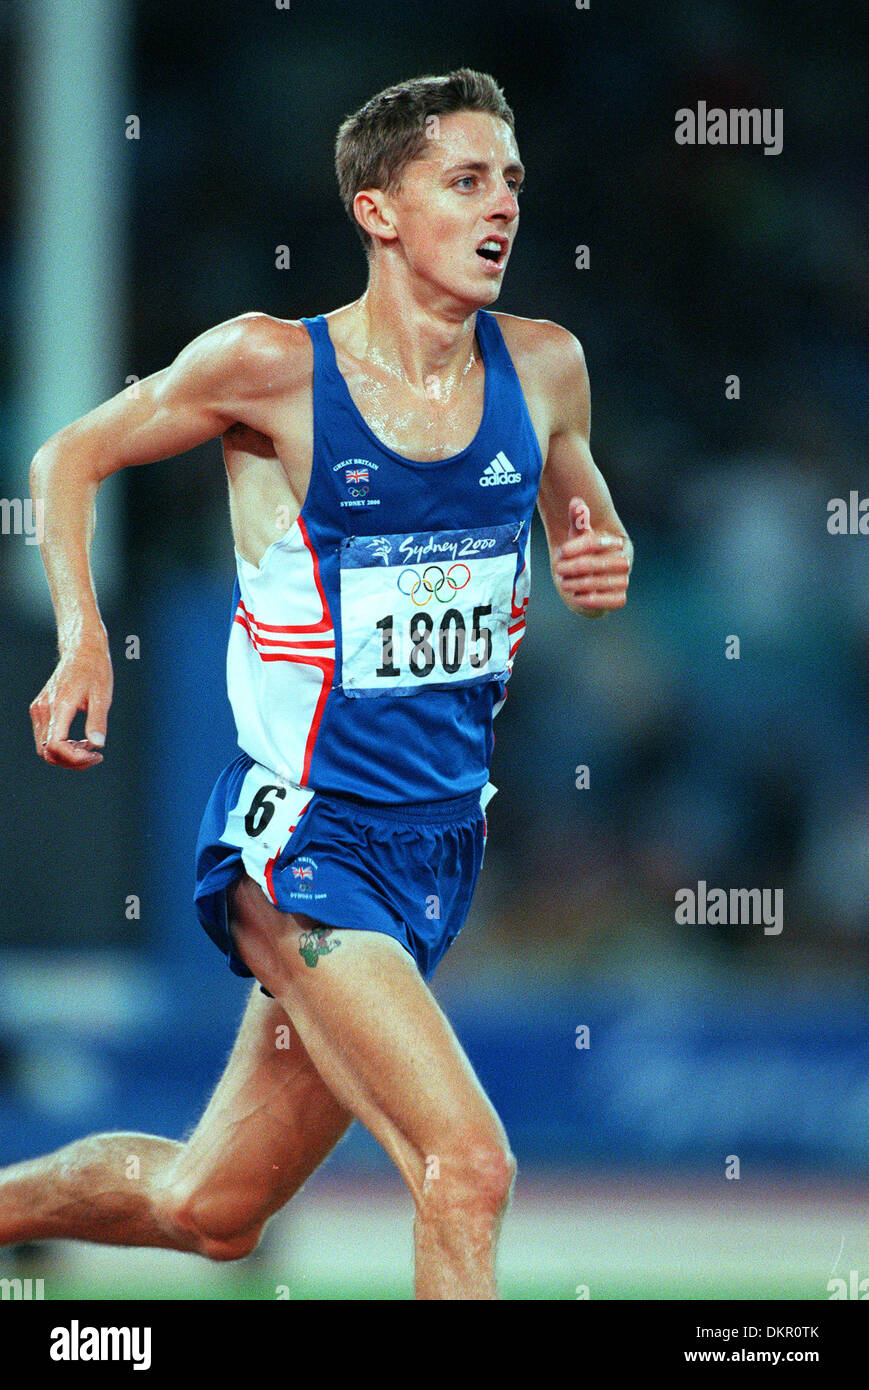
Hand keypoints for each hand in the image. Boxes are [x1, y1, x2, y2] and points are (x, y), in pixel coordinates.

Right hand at [30, 637, 112, 767]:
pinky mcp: (40, 709)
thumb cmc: (95, 671)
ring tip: (90, 748)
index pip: (55, 746)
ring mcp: (39, 709)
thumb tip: (98, 745)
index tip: (96, 755)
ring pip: (45, 748)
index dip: (74, 758)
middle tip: (96, 756)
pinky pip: (45, 738)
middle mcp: (43, 709)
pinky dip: (62, 746)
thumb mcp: (102, 696)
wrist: (82, 651)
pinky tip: (81, 741)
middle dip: (72, 761)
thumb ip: (98, 721)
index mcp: (59, 706)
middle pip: (48, 752)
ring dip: (67, 755)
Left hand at [553, 495, 630, 615]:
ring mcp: (623, 581)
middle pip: (605, 563)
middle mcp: (624, 562)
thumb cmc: (579, 555)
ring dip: (583, 584)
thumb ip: (577, 521)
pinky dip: (596, 600)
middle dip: (579, 567)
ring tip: (564, 583)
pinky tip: (578, 597)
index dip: (580, 546)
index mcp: (616, 543)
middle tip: (559, 569)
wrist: (582, 581)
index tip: (562, 551)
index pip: (600, 542)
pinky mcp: (619, 599)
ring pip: (608, 583)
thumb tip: (576, 502)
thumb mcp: (576, 538)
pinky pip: (615, 601)